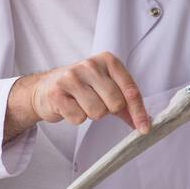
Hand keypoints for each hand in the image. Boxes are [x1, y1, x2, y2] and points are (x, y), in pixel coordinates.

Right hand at [30, 53, 151, 132]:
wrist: (45, 87)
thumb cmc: (81, 88)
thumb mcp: (106, 88)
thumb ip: (126, 104)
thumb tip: (144, 123)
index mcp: (107, 60)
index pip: (130, 89)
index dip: (139, 112)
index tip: (144, 128)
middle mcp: (90, 65)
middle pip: (116, 103)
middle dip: (108, 110)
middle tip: (96, 102)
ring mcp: (71, 77)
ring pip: (98, 112)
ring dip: (91, 114)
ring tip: (81, 103)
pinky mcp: (57, 93)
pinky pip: (79, 118)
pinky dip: (76, 118)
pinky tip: (69, 106)